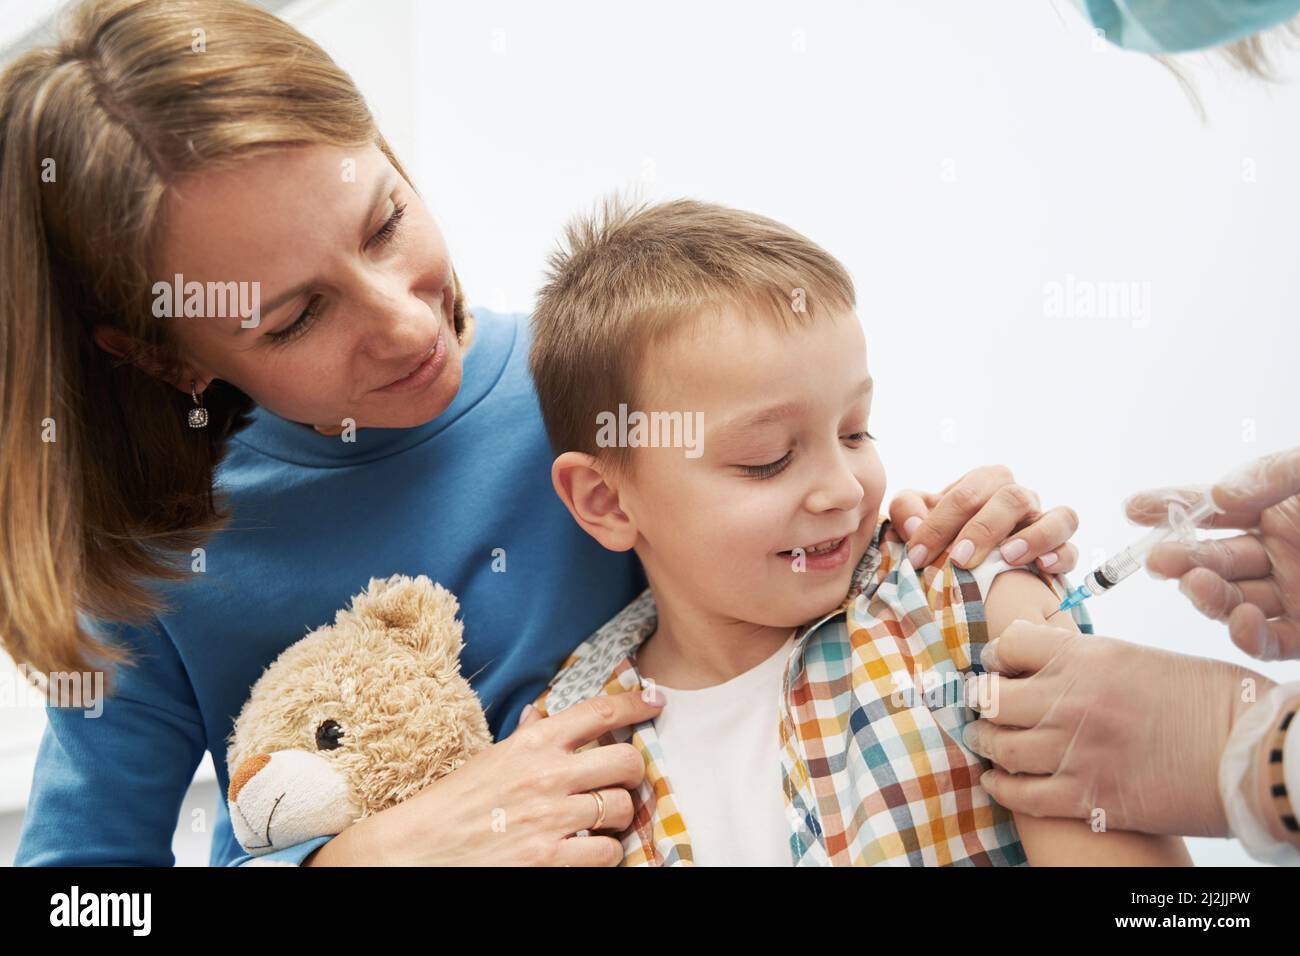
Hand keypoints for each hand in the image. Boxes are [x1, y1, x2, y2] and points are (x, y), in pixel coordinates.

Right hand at [304, 691, 662, 864]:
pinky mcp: (551, 859)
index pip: (599, 713)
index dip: (636, 703)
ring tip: (601, 820)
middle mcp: (548, 775)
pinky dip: (606, 853)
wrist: (419, 849)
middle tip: (622, 780)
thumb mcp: (492, 758)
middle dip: (633, 771)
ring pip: (621, 808)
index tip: (655, 701)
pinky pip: (607, 852)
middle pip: (626, 761)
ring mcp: (552, 818)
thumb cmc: (455, 803)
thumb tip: (541, 718)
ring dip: (618, 816)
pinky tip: (590, 849)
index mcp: (533, 743)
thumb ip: (526, 738)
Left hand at [889, 464, 1078, 571]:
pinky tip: (1043, 567)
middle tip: (959, 559)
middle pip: (1011, 498)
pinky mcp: (1061, 549)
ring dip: (1034, 536)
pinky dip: (1061, 555)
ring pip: (1057, 516)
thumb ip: (908, 511)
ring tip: (1008, 556)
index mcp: (985, 482)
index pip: (965, 494)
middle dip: (983, 528)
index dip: (938, 524)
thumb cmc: (944, 534)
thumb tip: (915, 526)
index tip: (918, 555)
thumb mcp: (918, 518)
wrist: (971, 561)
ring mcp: (1044, 522)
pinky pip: (1071, 547)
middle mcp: (1019, 497)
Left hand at [966, 621, 1271, 836]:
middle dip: (981, 701)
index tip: (997, 665)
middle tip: (981, 705)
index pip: (1008, 645)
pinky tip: (997, 781)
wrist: (1253, 754)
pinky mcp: (1089, 797)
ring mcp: (1076, 751)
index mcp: (1087, 657)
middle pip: (991, 697)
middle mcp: (1071, 701)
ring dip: (986, 742)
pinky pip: (1022, 794)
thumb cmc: (1209, 701)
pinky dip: (1002, 787)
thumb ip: (1088, 659)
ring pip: (999, 746)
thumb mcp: (1141, 658)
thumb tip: (1048, 663)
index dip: (997, 656)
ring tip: (985, 739)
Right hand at [1126, 446, 1299, 659]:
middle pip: (1211, 561)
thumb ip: (1268, 476)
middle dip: (1178, 560)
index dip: (1169, 507)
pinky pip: (1272, 642)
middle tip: (1157, 560)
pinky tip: (1243, 619)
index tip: (1134, 508)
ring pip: (1231, 601)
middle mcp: (1275, 556)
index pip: (1209, 511)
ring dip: (1206, 596)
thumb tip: (1217, 496)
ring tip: (1196, 584)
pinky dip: (1250, 636)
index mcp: (1274, 513)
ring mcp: (1290, 596)